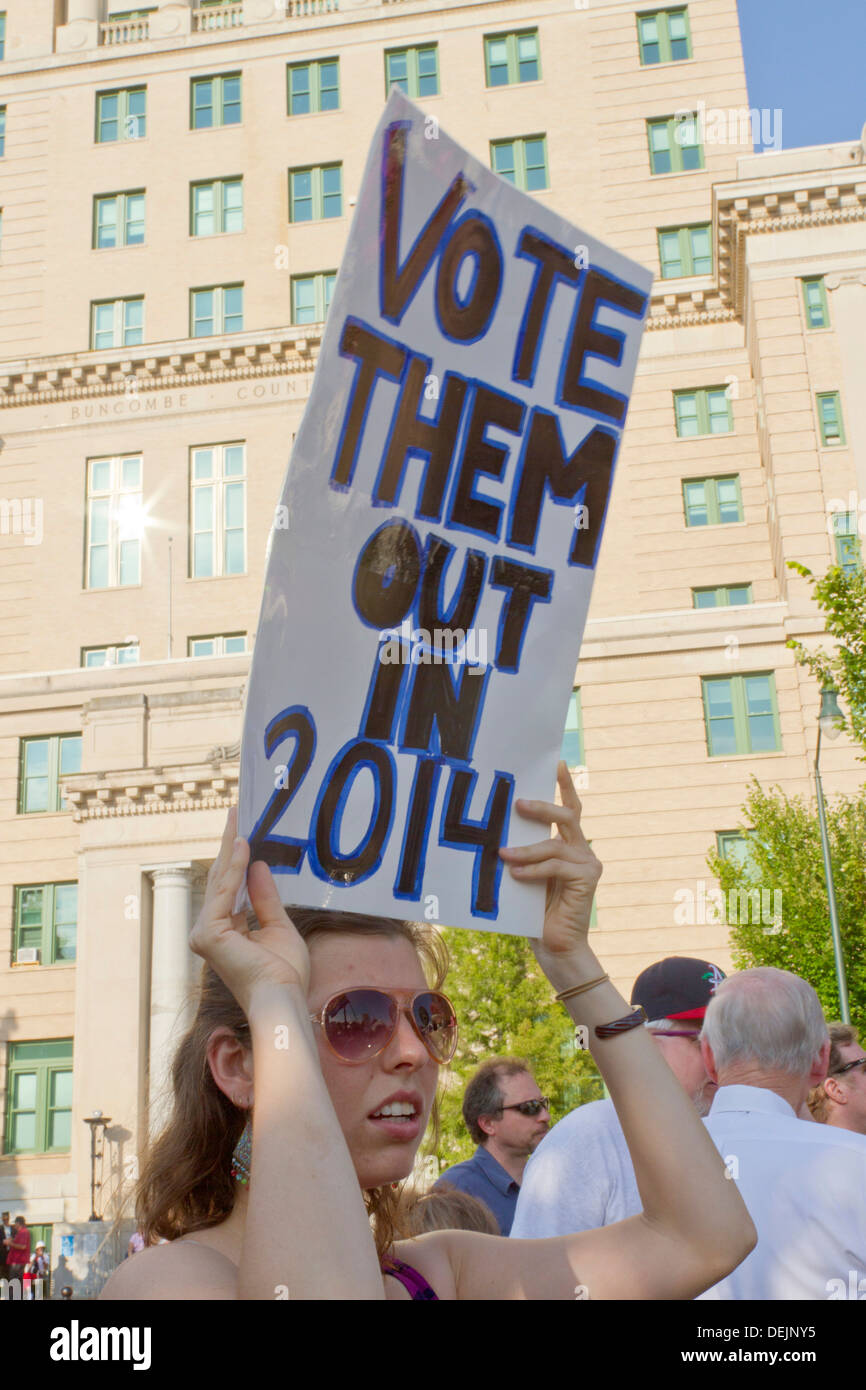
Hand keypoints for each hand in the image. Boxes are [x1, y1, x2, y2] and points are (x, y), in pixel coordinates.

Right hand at [189, 806, 310, 1015]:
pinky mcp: (209, 933)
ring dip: (229, 848)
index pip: (228, 888)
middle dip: (228, 845)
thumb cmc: (284, 972)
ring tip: (238, 819)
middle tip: (235, 813)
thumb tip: (256, 865)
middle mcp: (208, 931)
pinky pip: (225, 892)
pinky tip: (242, 845)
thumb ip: (265, 897)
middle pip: (220, 880)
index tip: (241, 831)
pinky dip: (234, 867)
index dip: (234, 858)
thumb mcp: (278, 925)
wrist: (284, 995)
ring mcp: (205, 933)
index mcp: (224, 932)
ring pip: (220, 881)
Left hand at [499, 761, 601, 980]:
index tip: (557, 762)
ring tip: (503, 854)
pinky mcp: (587, 881)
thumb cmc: (534, 913)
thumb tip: (497, 834)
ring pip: (555, 844)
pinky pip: (556, 867)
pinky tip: (515, 875)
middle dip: (542, 807)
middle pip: (568, 816)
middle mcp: (583, 852)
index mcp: (569, 847)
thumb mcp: (525, 876)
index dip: (565, 785)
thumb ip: (522, 855)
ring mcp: (588, 865)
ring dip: (526, 849)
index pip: (570, 809)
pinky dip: (533, 870)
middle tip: (518, 804)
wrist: (556, 948)